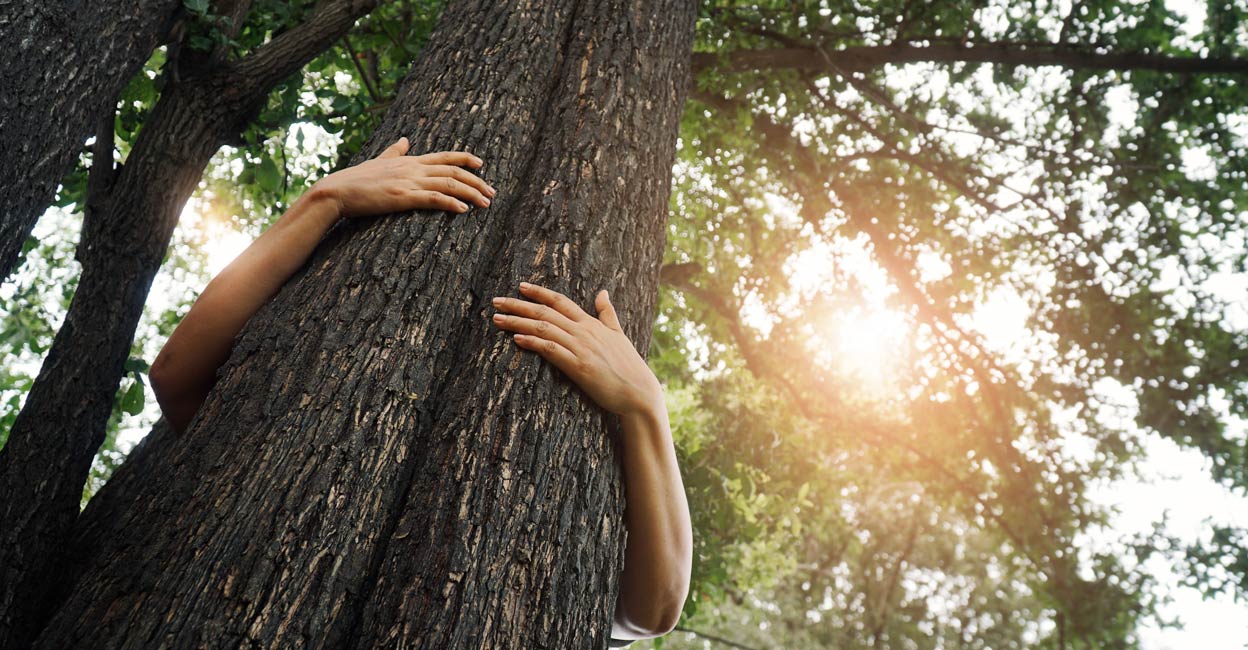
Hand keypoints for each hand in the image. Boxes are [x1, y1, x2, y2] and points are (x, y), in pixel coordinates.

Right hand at [307, 137, 495, 218]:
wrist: (337, 191)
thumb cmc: (355, 179)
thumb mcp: (378, 160)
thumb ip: (395, 151)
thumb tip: (405, 139)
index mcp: (409, 160)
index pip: (445, 156)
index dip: (466, 159)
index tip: (482, 165)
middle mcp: (413, 168)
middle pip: (453, 171)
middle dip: (477, 182)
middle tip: (492, 193)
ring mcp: (408, 182)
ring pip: (448, 184)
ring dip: (471, 194)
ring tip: (486, 204)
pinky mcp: (402, 198)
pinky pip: (433, 198)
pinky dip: (451, 203)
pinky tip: (464, 210)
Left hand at [491, 282, 663, 416]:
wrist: (639, 391)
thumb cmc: (629, 366)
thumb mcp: (619, 334)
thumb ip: (607, 313)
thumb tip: (603, 292)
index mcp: (591, 324)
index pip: (561, 301)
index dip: (539, 292)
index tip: (520, 286)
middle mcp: (584, 332)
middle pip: (545, 312)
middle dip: (518, 305)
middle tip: (496, 301)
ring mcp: (581, 348)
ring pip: (544, 329)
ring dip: (518, 322)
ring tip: (497, 319)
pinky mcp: (579, 367)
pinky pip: (552, 351)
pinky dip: (533, 342)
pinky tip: (517, 339)